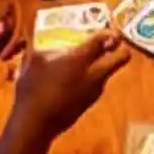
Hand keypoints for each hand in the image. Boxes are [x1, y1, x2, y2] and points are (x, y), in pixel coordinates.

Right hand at [10, 31, 130, 139]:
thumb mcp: (33, 61)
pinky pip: (98, 85)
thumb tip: (44, 43)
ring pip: (110, 72)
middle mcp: (93, 74)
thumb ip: (44, 50)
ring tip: (89, 61)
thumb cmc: (32, 89)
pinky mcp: (89, 104)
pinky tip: (77, 79)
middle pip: (121, 57)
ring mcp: (93, 90)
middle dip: (121, 48)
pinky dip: (94, 79)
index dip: (109, 32)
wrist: (35, 124)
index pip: (103, 40)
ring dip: (105, 64)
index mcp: (79, 59)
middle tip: (111, 43)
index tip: (109, 29)